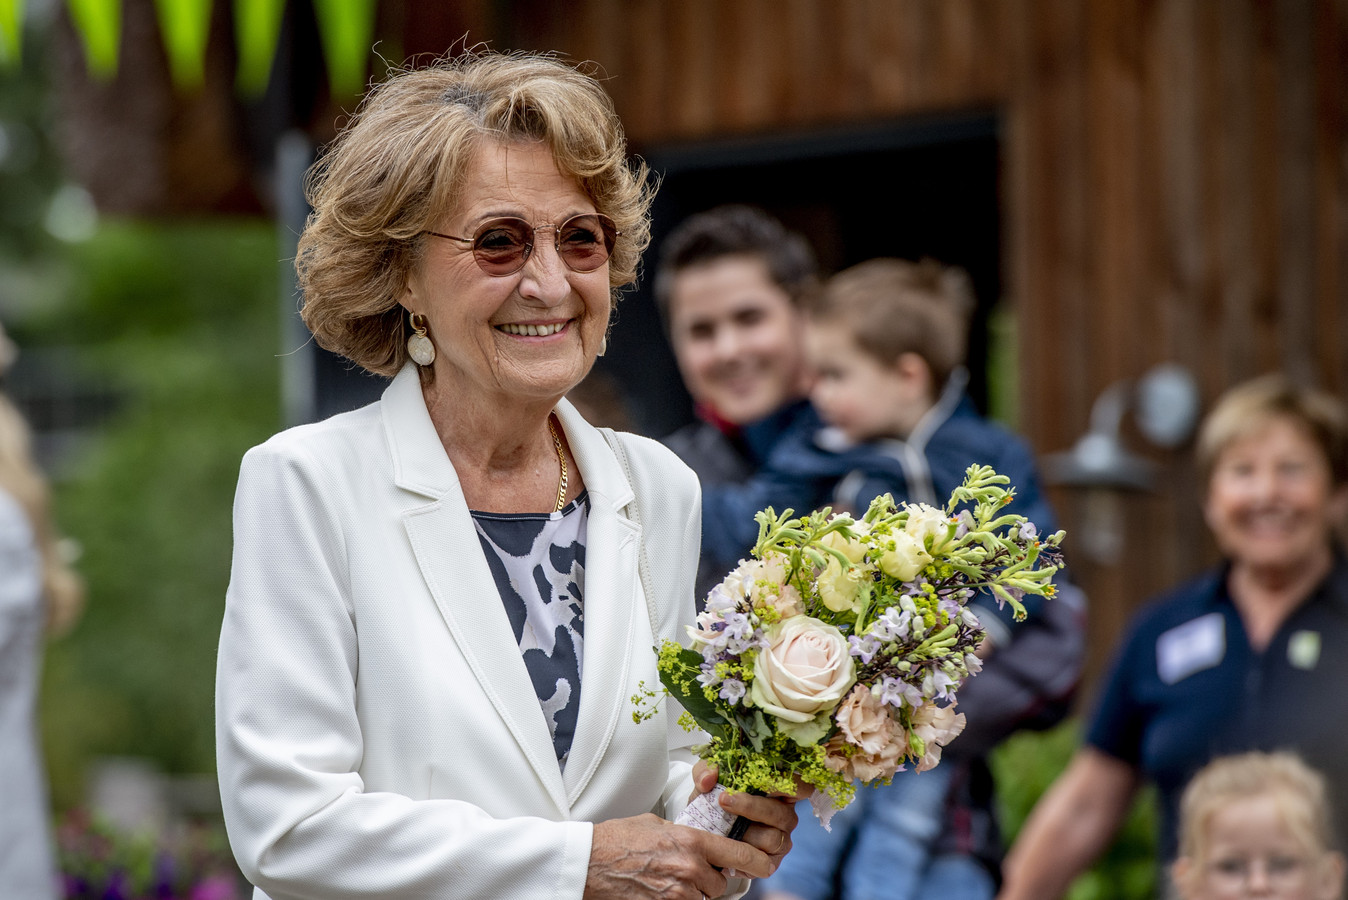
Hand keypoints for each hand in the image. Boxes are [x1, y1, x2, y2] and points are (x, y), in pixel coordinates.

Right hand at [585, 813, 763, 899]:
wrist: (587, 863)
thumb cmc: (617, 840)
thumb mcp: (655, 825)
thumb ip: (682, 832)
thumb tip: (698, 840)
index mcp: (690, 840)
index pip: (738, 854)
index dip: (756, 861)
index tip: (766, 864)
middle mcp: (689, 868)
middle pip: (720, 883)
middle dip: (710, 879)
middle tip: (691, 872)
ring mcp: (678, 893)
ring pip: (704, 898)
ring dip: (695, 893)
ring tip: (671, 881)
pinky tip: (663, 890)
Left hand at [688, 764, 804, 873]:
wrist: (703, 831)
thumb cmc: (715, 801)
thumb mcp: (709, 779)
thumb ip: (706, 771)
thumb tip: (709, 778)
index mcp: (781, 791)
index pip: (801, 786)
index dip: (786, 784)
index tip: (763, 781)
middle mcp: (785, 815)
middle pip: (781, 813)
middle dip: (752, 806)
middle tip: (725, 800)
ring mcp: (781, 840)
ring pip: (772, 838)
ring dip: (744, 832)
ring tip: (723, 827)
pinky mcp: (771, 862)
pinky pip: (762, 860)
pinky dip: (742, 851)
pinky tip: (728, 844)